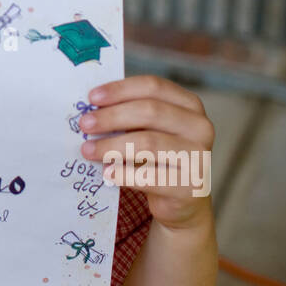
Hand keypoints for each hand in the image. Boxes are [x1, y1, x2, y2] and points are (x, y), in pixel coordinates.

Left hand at [78, 74, 214, 229]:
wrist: (181, 199)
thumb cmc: (158, 156)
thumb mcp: (148, 130)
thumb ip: (128, 115)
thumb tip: (90, 110)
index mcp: (189, 105)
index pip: (154, 86)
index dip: (120, 90)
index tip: (92, 97)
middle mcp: (200, 127)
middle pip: (150, 111)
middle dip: (112, 117)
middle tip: (85, 124)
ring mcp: (199, 157)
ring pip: (149, 143)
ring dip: (112, 146)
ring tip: (88, 150)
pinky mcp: (190, 186)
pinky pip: (151, 177)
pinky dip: (124, 174)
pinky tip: (107, 173)